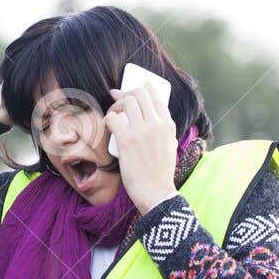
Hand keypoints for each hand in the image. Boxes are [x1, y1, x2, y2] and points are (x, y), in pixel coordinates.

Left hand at [106, 83, 176, 212]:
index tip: (134, 87)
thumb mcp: (170, 147)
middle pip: (139, 93)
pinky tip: (109, 126)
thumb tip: (154, 119)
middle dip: (126, 93)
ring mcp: (141, 131)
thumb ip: (164, 131)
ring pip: (126, 101)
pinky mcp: (127, 140)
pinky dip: (108, 119)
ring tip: (113, 114)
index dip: (143, 87)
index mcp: (168, 124)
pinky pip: (112, 118)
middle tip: (117, 98)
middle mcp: (156, 124)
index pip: (156, 96)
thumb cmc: (160, 172)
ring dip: (116, 105)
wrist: (155, 191)